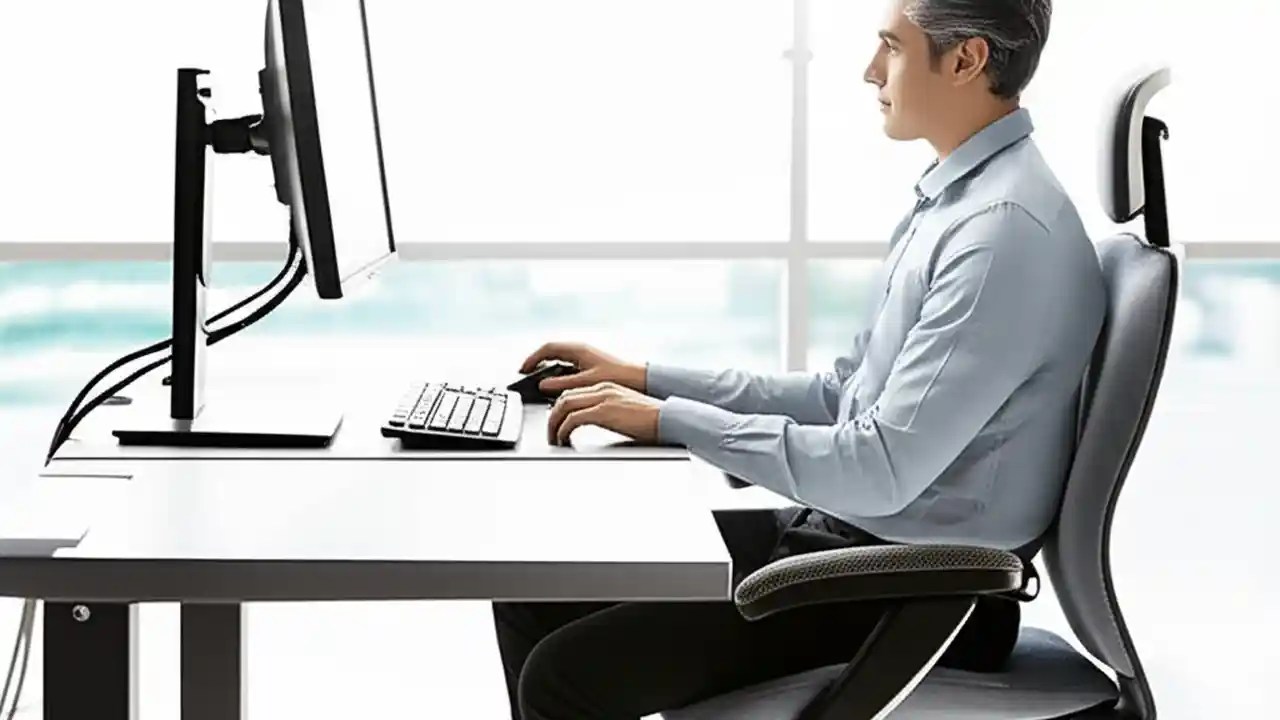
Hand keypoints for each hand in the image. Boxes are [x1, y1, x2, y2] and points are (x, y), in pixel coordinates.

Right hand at [520, 342, 647, 395]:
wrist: (641, 379)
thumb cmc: (619, 376)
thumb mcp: (587, 381)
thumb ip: (564, 384)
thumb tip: (543, 385)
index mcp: (579, 349)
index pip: (548, 348)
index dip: (533, 358)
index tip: (523, 370)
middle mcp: (581, 350)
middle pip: (551, 353)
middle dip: (537, 364)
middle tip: (527, 376)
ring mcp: (586, 357)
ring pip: (559, 361)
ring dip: (548, 370)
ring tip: (539, 383)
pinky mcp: (591, 366)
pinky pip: (568, 367)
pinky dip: (558, 375)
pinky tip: (557, 387)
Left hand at [546, 382, 661, 446]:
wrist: (668, 419)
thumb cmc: (652, 421)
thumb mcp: (626, 412)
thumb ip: (608, 413)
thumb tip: (593, 423)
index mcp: (608, 387)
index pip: (574, 393)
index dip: (560, 408)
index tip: (556, 422)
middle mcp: (602, 388)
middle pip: (564, 398)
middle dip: (552, 416)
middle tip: (551, 433)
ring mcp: (602, 398)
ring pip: (563, 406)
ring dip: (554, 424)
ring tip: (554, 439)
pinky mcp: (604, 411)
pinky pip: (572, 419)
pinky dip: (563, 430)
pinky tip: (564, 440)